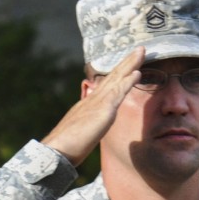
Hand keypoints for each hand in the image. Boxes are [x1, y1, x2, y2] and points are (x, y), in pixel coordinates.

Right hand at [40, 46, 145, 166]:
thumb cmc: (65, 147)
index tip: (128, 65)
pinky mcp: (102, 110)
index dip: (118, 75)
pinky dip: (127, 82)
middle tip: (140, 49)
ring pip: (117, 79)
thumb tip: (87, 129)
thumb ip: (87, 127)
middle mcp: (92, 99)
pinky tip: (137, 73)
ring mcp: (97, 103)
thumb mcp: (79, 133)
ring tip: (141, 52)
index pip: (106, 86)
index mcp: (88, 105)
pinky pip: (117, 92)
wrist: (57, 150)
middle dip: (127, 63)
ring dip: (130, 64)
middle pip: (112, 76)